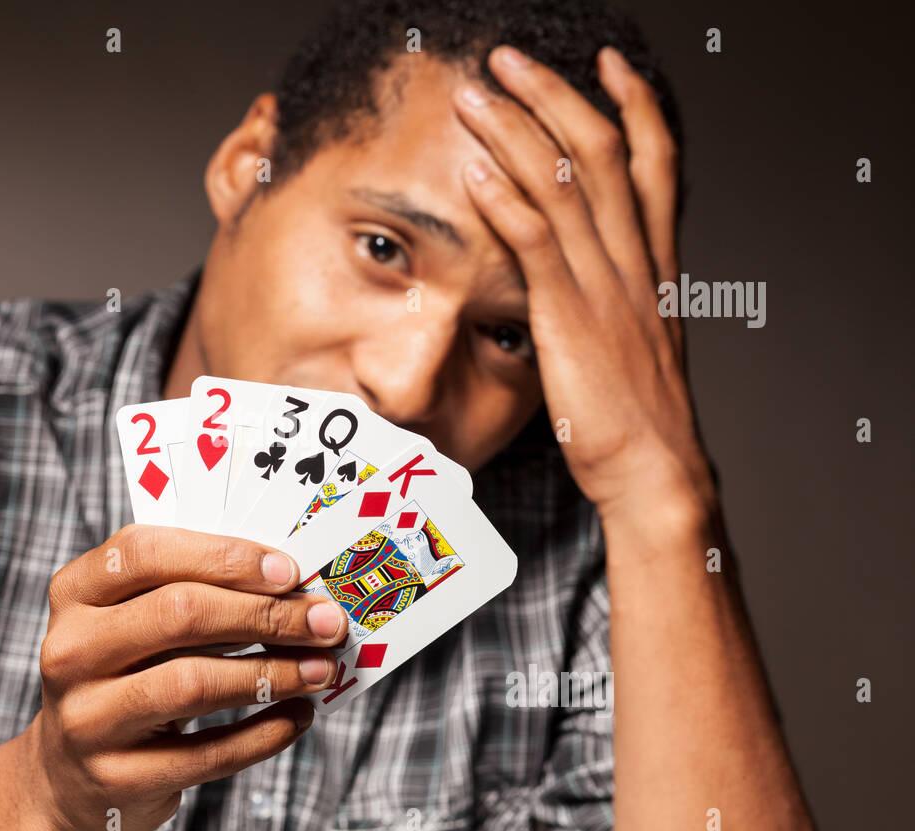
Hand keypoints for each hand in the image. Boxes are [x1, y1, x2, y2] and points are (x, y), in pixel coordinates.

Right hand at [27, 523, 345, 830]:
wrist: (66, 776)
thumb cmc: (123, 676)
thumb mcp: (134, 623)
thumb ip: (195, 593)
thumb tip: (293, 589)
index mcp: (76, 593)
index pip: (146, 553)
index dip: (224, 557)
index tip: (288, 571)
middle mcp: (70, 651)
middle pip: (179, 614)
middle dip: (266, 615)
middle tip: (324, 622)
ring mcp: (87, 719)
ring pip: (194, 684)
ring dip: (272, 674)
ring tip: (319, 669)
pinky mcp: (117, 778)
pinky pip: (206, 754)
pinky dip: (263, 734)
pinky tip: (296, 717)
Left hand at [454, 45, 714, 521]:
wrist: (654, 472)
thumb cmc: (636, 419)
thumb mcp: (634, 345)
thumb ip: (615, 301)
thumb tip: (584, 283)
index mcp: (654, 265)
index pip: (654, 164)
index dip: (636, 106)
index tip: (610, 64)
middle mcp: (635, 263)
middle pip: (601, 153)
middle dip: (555, 95)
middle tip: (511, 58)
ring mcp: (607, 287)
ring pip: (564, 184)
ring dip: (516, 131)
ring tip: (476, 93)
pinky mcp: (572, 318)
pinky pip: (539, 245)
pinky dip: (507, 202)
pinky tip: (476, 172)